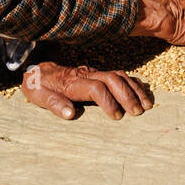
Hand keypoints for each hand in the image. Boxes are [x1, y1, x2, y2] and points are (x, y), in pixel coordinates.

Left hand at [20, 61, 154, 120]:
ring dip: (134, 89)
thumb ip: (53, 104)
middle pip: (112, 79)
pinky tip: (142, 92)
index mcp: (72, 83)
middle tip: (138, 112)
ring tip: (146, 105)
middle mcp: (86, 74)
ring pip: (119, 75)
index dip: (108, 101)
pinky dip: (133, 82)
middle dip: (127, 95)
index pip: (95, 88)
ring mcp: (93, 72)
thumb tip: (70, 114)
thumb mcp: (38, 95)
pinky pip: (119, 74)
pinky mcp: (97, 73)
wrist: (38, 67)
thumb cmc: (38, 85)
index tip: (116, 117)